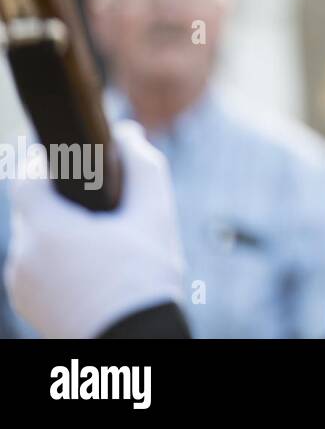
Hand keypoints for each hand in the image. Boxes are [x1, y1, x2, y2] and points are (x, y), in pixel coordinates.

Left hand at [4, 120, 184, 337]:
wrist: (136, 339)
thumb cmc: (146, 278)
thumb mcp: (155, 214)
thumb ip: (142, 166)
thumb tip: (127, 132)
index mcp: (47, 229)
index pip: (26, 178)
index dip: (43, 161)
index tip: (66, 157)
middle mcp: (23, 256)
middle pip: (33, 211)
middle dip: (61, 203)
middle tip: (100, 206)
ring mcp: (21, 285)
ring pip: (35, 242)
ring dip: (58, 234)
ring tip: (100, 241)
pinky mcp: (28, 306)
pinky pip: (35, 270)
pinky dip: (55, 262)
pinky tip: (89, 267)